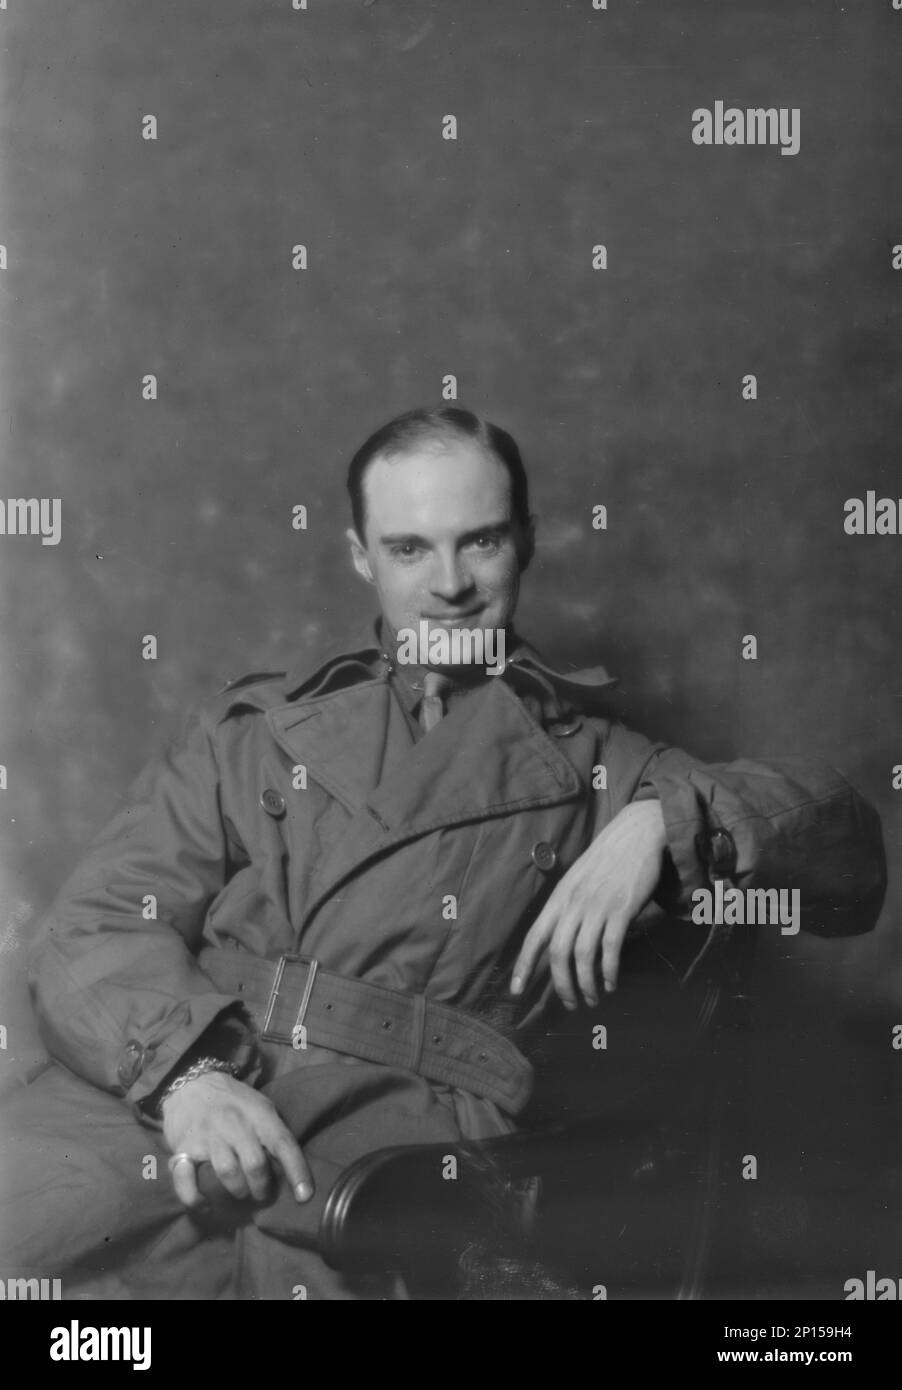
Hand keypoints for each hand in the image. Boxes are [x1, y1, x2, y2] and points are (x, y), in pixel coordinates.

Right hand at [162, 1071, 312, 1209]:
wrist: (191, 1083)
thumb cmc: (233, 1101)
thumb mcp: (260, 1106)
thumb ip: (272, 1132)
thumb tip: (289, 1169)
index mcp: (258, 1114)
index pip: (282, 1143)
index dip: (297, 1170)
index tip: (305, 1196)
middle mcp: (234, 1123)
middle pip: (255, 1164)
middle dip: (262, 1188)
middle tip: (261, 1194)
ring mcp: (207, 1136)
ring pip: (227, 1173)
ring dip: (237, 1191)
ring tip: (239, 1193)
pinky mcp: (183, 1148)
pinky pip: (186, 1180)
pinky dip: (195, 1198)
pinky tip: (206, 1205)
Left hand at [510, 800, 667, 1007]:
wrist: (637, 833)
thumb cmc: (608, 859)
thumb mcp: (578, 879)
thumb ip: (568, 906)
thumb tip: (563, 940)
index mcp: (559, 897)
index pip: (534, 936)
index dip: (523, 965)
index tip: (515, 991)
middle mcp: (573, 903)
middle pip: (557, 953)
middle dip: (561, 985)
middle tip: (570, 1004)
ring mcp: (597, 906)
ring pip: (583, 956)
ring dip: (585, 984)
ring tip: (592, 998)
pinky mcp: (621, 909)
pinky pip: (611, 948)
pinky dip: (608, 971)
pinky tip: (611, 983)